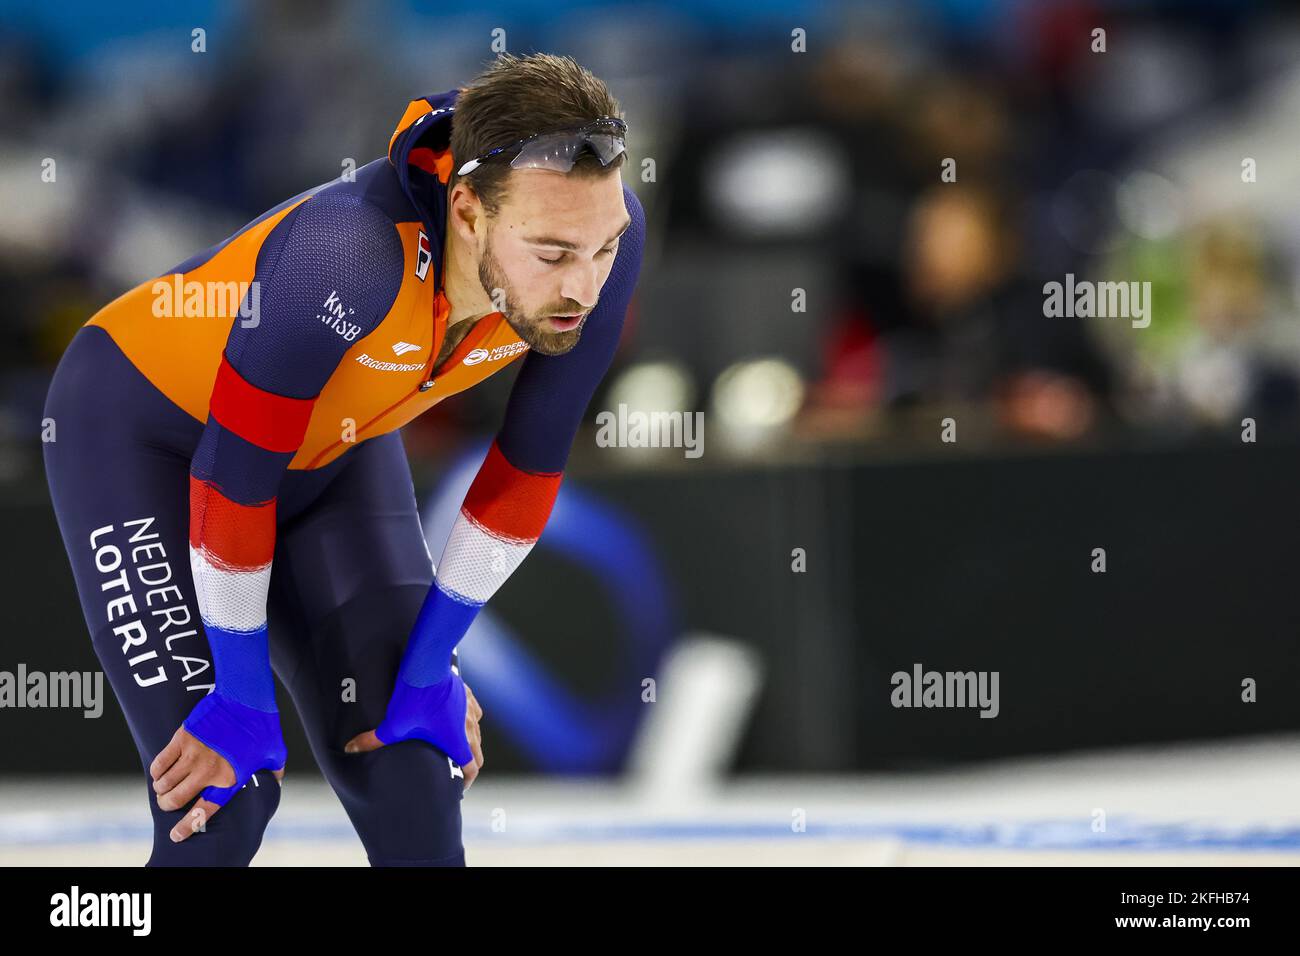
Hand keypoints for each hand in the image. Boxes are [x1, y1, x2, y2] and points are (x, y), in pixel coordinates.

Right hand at [152, 692, 286, 842]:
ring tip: (163, 788)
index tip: (176, 835)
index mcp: (229, 779)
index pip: (202, 811)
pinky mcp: (182, 738)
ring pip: (165, 782)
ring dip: (161, 789)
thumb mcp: (275, 752)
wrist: (245, 696)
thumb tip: (276, 782)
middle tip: (167, 803)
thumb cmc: (262, 725)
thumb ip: (273, 771)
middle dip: (167, 805)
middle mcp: (208, 771)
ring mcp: (192, 754)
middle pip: (176, 799)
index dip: (187, 826)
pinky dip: (156, 772)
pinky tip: (158, 774)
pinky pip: (160, 762)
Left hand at [345, 674, 484, 788]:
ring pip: (477, 733)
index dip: (467, 781)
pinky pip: (475, 713)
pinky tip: (459, 719)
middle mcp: (468, 728)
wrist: (427, 666)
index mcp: (455, 741)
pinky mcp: (468, 695)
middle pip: (478, 754)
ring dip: (470, 743)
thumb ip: (373, 740)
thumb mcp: (393, 724)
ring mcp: (470, 711)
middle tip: (457, 773)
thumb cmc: (414, 699)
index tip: (459, 788)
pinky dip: (470, 721)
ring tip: (457, 748)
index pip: (471, 767)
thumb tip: (349, 749)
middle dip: (469, 765)